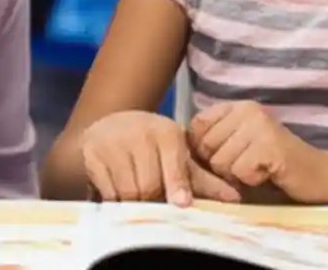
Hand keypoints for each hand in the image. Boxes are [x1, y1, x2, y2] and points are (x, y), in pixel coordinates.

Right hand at [80, 110, 240, 205]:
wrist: (111, 125)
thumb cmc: (152, 146)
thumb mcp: (178, 156)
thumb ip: (204, 179)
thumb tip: (234, 199)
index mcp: (167, 133)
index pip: (174, 169)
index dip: (176, 188)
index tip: (181, 204)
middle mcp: (141, 133)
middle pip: (149, 186)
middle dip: (152, 198)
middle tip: (152, 198)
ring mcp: (114, 142)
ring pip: (128, 191)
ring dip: (133, 201)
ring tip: (135, 194)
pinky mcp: (93, 153)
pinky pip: (107, 192)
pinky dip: (115, 200)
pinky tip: (118, 191)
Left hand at [189, 101, 327, 202]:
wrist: (319, 176)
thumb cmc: (273, 167)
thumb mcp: (239, 147)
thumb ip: (214, 142)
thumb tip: (177, 150)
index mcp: (238, 107)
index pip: (196, 126)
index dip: (202, 150)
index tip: (224, 159)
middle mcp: (248, 110)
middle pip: (205, 147)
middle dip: (221, 167)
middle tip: (247, 168)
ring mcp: (260, 125)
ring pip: (220, 162)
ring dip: (237, 176)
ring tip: (258, 170)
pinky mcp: (270, 145)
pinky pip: (239, 172)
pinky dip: (252, 181)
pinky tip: (268, 174)